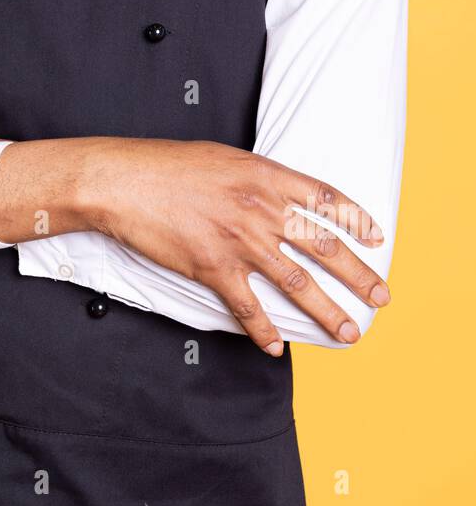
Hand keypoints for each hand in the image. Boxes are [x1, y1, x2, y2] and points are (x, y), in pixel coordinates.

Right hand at [86, 137, 389, 352]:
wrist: (124, 180)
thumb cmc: (165, 165)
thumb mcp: (222, 159)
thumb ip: (255, 179)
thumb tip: (276, 196)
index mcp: (265, 176)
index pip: (326, 199)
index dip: (357, 220)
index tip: (376, 238)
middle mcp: (260, 208)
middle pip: (324, 245)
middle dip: (358, 275)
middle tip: (381, 296)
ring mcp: (239, 240)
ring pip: (296, 281)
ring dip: (326, 311)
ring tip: (346, 332)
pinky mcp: (213, 266)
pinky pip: (247, 306)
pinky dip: (264, 330)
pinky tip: (275, 346)